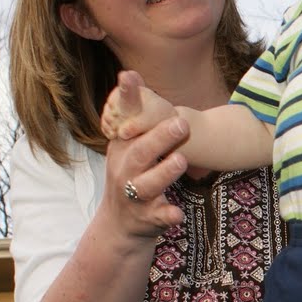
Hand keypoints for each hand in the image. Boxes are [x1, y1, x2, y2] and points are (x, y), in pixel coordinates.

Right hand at [100, 77, 190, 235]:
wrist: (119, 227)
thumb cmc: (129, 177)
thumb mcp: (126, 148)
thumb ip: (132, 115)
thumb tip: (130, 73)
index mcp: (122, 151)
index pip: (125, 120)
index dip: (128, 98)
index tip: (129, 75)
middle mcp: (125, 172)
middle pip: (140, 153)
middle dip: (159, 138)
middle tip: (181, 123)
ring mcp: (136, 197)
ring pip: (148, 185)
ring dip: (164, 172)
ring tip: (181, 160)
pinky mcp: (148, 219)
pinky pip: (159, 217)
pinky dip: (168, 215)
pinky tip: (178, 213)